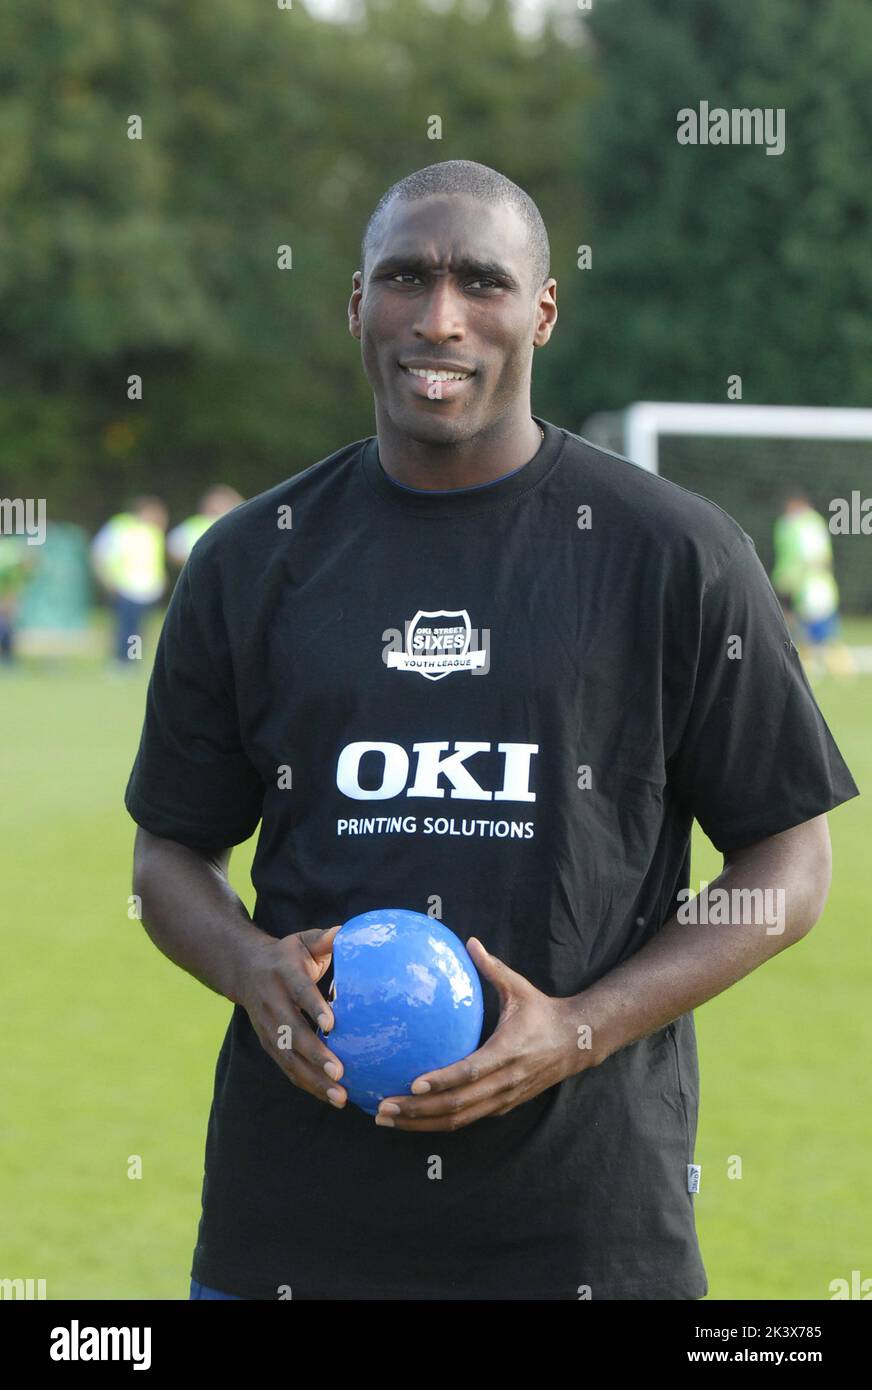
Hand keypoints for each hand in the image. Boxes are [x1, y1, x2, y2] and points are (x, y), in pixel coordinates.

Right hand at [240, 924, 348, 1109]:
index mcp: (284, 974)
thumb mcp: (302, 940)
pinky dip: (308, 1084)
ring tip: (339, 1095)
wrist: (245, 970)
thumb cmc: (287, 955)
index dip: (313, 1008)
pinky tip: (331, 1097)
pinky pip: (288, 1068)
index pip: (299, 993)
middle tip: (338, 1071)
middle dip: (314, 1054)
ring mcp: (268, 1028)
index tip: (331, 1025)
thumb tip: (348, 931)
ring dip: (313, 1079)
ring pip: (289, 1058)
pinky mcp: (269, 1044)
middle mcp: (273, 1004)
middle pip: (292, 1033)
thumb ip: (325, 939)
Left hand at [373, 938, 589, 1131]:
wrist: (576, 1042)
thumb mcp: (520, 988)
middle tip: (383, 1108)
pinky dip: (438, 1123)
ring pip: (459, 1119)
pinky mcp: (503, 1106)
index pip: (470, 1072)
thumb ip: (493, 968)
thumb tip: (469, 941)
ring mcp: (504, 1098)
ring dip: (422, 1123)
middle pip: (457, 1105)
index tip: (413, 1084)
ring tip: (388, 1119)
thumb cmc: (542, 1011)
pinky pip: (467, 1120)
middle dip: (418, 1111)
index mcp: (507, 1051)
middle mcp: (505, 1081)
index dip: (442, 1081)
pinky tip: (412, 1121)